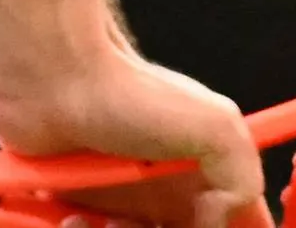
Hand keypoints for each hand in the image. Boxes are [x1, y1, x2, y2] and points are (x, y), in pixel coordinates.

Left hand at [0, 42, 269, 227]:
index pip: (238, 224)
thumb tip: (217, 222)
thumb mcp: (215, 126)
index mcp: (208, 180)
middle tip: (146, 227)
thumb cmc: (129, 95)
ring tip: (107, 224)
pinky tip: (75, 219)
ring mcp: (125, 207)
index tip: (204, 227)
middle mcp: (169, 198)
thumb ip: (242, 182)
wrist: (54, 81)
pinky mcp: (83, 211)